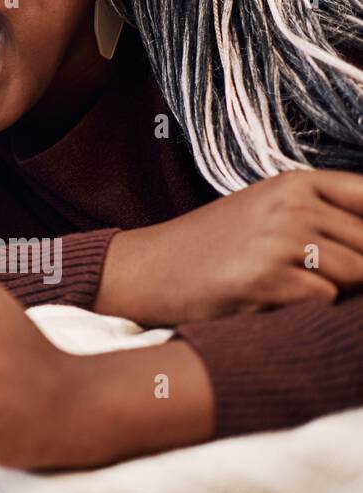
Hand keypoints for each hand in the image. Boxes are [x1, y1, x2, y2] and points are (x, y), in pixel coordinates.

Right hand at [96, 169, 362, 326]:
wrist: (151, 268)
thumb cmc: (213, 245)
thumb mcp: (268, 211)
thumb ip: (325, 217)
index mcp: (295, 183)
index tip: (352, 250)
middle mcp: (291, 204)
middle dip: (359, 272)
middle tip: (313, 278)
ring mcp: (278, 239)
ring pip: (356, 275)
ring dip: (337, 292)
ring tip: (296, 290)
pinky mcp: (266, 277)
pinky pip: (324, 299)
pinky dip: (309, 309)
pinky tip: (275, 301)